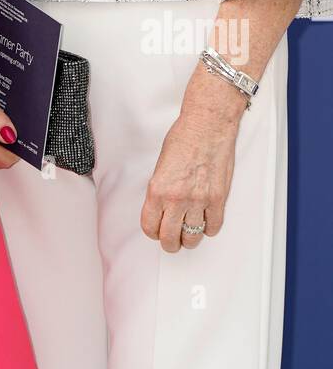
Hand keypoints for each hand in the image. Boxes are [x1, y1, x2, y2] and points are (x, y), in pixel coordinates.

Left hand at [141, 106, 239, 252]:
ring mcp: (199, 201)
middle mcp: (177, 198)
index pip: (150, 226)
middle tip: (172, 240)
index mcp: (158, 189)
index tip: (156, 231)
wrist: (207, 126)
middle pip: (170, 238)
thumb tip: (163, 207)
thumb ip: (161, 190)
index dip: (152, 232)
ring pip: (192, 237)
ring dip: (189, 239)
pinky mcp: (218, 199)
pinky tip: (205, 221)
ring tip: (188, 234)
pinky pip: (213, 227)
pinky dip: (208, 228)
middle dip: (169, 242)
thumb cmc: (184, 138)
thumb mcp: (161, 166)